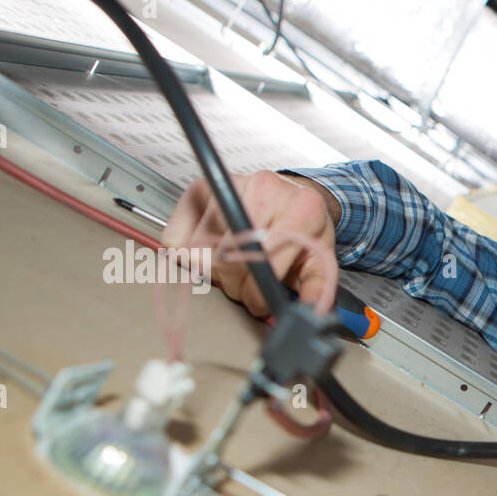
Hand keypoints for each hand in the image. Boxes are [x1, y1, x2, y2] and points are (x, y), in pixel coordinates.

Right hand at [162, 170, 339, 316]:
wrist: (293, 196)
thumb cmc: (304, 229)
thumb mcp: (320, 258)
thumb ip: (318, 287)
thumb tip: (310, 309)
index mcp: (301, 209)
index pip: (264, 259)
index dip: (256, 291)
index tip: (258, 302)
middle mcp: (265, 189)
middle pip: (229, 258)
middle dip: (236, 286)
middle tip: (247, 288)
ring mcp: (230, 186)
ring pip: (200, 251)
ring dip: (212, 272)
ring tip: (233, 267)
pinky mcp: (199, 188)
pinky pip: (176, 238)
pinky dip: (188, 255)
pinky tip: (211, 252)